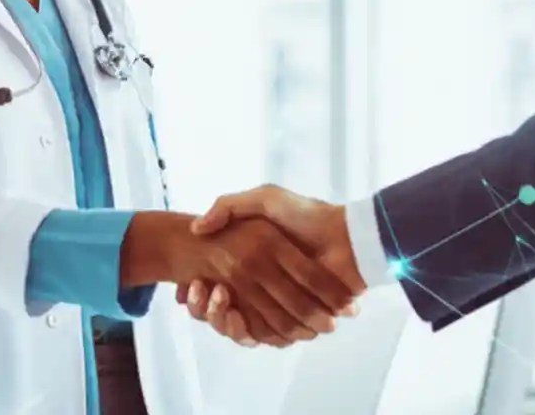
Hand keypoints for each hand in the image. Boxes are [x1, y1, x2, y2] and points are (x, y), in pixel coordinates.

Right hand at [121, 211, 354, 346]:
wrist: (348, 239)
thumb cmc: (308, 216)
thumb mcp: (266, 199)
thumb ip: (230, 206)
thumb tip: (195, 228)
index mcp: (255, 262)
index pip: (217, 283)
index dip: (198, 290)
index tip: (186, 286)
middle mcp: (265, 287)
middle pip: (224, 310)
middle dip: (205, 307)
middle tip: (190, 296)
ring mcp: (279, 306)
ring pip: (240, 325)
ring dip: (222, 320)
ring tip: (216, 303)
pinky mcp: (294, 321)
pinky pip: (264, 335)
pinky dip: (247, 331)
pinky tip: (234, 316)